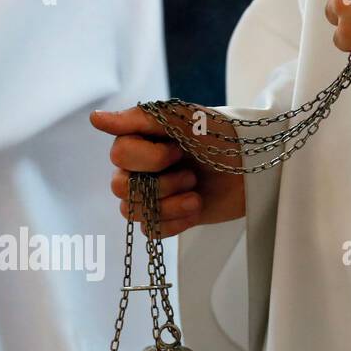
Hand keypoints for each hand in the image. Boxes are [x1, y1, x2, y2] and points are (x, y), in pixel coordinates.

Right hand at [92, 106, 244, 238]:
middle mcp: (141, 168)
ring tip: (195, 193)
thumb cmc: (221, 135)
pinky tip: (194, 208)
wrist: (257, 166)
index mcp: (141, 141)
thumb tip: (93, 118)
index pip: (118, 156)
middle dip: (159, 184)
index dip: (147, 158)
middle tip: (191, 174)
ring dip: (168, 204)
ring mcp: (154, 195)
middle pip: (120, 187)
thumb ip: (137, 119)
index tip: (178, 149)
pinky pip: (151, 231)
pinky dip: (174, 222)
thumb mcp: (181, 118)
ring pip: (132, 212)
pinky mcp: (168, 218)